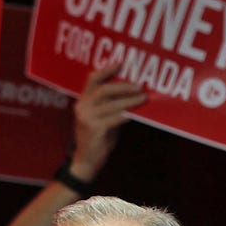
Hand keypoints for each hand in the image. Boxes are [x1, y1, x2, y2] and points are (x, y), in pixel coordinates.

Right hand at [68, 62, 145, 180]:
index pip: (92, 79)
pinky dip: (126, 114)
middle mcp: (82, 107)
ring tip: (143, 98)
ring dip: (130, 100)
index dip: (107, 70)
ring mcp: (87, 118)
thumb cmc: (97, 140)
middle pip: (104, 89)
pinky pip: (114, 118)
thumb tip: (132, 94)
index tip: (122, 63)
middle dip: (124, 86)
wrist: (86, 162)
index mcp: (83, 102)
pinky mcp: (94, 130)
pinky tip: (135, 113)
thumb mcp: (101, 119)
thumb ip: (111, 107)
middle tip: (140, 86)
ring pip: (112, 104)